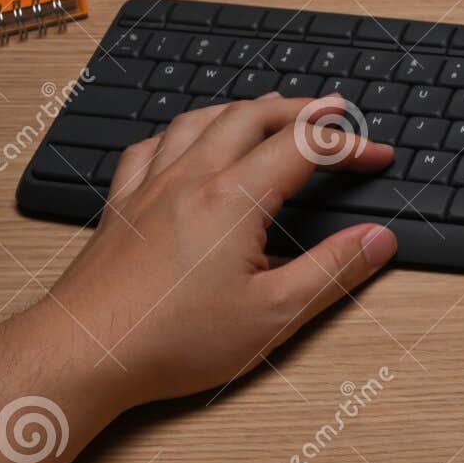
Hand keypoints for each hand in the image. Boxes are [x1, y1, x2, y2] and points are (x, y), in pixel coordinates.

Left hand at [33, 94, 397, 413]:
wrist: (87, 353)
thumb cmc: (174, 340)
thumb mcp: (274, 314)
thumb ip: (333, 271)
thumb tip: (377, 240)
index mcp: (233, 201)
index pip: (304, 148)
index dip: (348, 144)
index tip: (377, 156)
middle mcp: (190, 180)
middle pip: (252, 116)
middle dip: (301, 109)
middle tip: (334, 112)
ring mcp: (150, 188)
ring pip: (201, 120)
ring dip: (245, 110)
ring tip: (271, 112)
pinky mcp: (122, 206)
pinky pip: (152, 146)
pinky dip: (184, 132)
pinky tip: (189, 142)